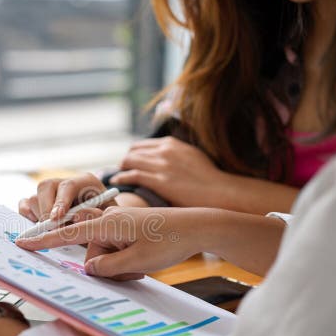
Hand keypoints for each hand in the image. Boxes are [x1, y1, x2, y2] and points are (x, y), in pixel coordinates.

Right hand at [16, 206, 219, 279]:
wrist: (199, 226)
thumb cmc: (170, 241)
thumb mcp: (137, 261)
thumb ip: (107, 267)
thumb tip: (88, 268)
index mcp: (107, 224)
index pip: (67, 234)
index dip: (44, 241)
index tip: (22, 243)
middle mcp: (110, 219)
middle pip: (91, 249)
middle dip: (106, 265)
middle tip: (133, 270)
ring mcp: (120, 222)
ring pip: (105, 251)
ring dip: (120, 264)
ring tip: (144, 266)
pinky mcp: (130, 226)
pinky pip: (117, 247)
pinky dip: (127, 258)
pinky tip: (146, 261)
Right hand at [18, 173, 117, 222]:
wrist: (104, 224)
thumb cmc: (106, 222)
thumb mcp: (106, 219)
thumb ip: (92, 218)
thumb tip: (72, 221)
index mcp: (86, 182)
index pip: (68, 186)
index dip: (60, 202)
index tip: (57, 218)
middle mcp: (64, 183)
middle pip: (45, 187)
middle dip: (46, 211)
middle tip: (51, 230)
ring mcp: (50, 192)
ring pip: (33, 198)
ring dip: (39, 217)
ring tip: (52, 231)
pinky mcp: (38, 201)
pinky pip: (24, 205)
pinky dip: (28, 217)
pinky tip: (40, 227)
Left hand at [110, 137, 232, 206]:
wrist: (219, 192)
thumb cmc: (209, 179)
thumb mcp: (192, 156)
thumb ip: (176, 154)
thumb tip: (165, 158)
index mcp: (172, 143)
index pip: (142, 145)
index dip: (133, 154)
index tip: (129, 163)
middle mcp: (165, 151)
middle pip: (133, 152)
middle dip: (125, 161)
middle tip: (120, 171)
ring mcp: (161, 165)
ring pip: (130, 161)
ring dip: (120, 169)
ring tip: (115, 177)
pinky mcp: (159, 181)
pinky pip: (132, 175)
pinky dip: (121, 177)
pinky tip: (116, 182)